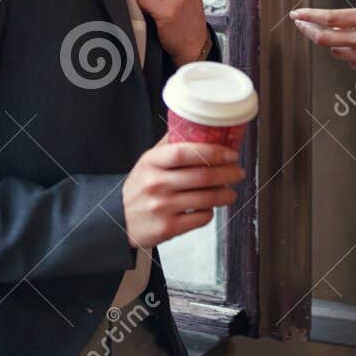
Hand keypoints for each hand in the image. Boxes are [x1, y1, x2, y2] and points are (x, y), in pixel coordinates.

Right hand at [122, 138, 243, 249]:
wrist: (118, 221)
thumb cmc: (138, 189)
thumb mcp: (147, 163)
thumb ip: (169, 146)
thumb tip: (195, 127)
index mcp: (151, 163)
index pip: (185, 152)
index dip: (213, 152)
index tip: (230, 153)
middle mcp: (156, 184)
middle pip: (202, 176)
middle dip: (227, 173)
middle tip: (238, 172)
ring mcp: (162, 207)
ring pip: (206, 199)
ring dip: (225, 194)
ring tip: (230, 192)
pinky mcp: (168, 228)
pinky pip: (200, 218)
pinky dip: (210, 212)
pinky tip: (209, 208)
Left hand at [289, 0, 355, 88]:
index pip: (329, 18)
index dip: (309, 16)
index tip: (296, 14)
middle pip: (324, 39)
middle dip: (307, 30)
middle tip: (300, 24)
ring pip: (339, 52)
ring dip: (332, 43)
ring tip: (333, 34)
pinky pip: (354, 64)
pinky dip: (350, 55)